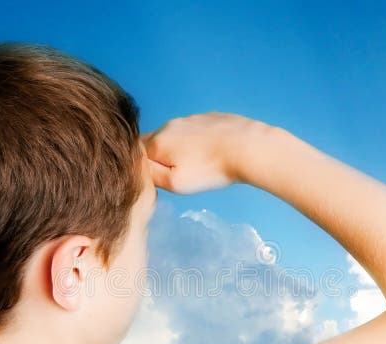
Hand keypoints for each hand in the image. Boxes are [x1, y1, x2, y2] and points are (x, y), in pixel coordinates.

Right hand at [140, 111, 265, 194]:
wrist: (247, 147)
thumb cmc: (210, 169)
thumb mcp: (175, 183)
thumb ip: (150, 175)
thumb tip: (139, 167)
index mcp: (158, 140)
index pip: (138, 153)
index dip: (145, 166)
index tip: (162, 177)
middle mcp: (170, 125)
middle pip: (156, 142)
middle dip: (163, 157)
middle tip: (182, 173)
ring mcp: (191, 118)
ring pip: (177, 135)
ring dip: (182, 149)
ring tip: (201, 164)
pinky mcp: (210, 117)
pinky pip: (197, 130)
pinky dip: (200, 141)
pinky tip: (213, 152)